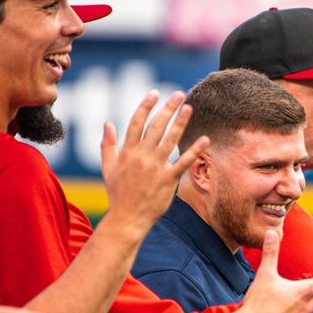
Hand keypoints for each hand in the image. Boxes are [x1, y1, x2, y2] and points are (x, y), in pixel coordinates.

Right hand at [100, 90, 207, 235]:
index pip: (136, 123)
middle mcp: (141, 157)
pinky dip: (194, 150)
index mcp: (127, 152)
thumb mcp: (108, 168)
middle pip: (155, 127)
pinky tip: (204, 139)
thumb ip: (107, 145)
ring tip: (188, 108)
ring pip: (169, 140)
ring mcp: (155, 168)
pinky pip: (183, 162)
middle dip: (167, 108)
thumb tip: (108, 124)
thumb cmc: (118, 193)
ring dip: (180, 123)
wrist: (127, 218)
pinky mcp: (168, 180)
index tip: (155, 93)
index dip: (146, 106)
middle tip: (178, 93)